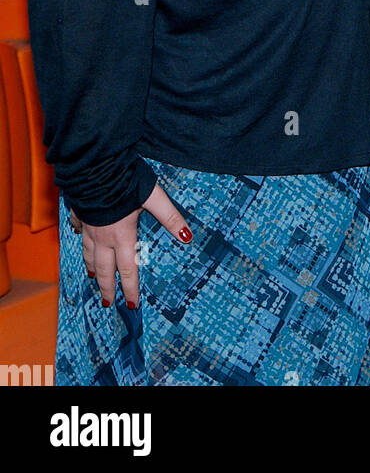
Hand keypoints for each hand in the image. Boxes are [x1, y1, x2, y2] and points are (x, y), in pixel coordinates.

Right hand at [80, 182, 191, 308]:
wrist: (94, 167)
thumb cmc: (125, 181)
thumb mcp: (154, 197)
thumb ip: (170, 217)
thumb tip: (188, 237)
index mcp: (122, 235)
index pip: (128, 269)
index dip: (131, 288)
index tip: (132, 305)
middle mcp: (103, 236)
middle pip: (104, 268)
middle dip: (107, 288)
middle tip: (108, 303)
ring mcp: (89, 226)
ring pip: (89, 253)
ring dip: (92, 267)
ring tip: (93, 277)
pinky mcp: (80, 213)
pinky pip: (79, 230)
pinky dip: (80, 238)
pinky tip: (79, 237)